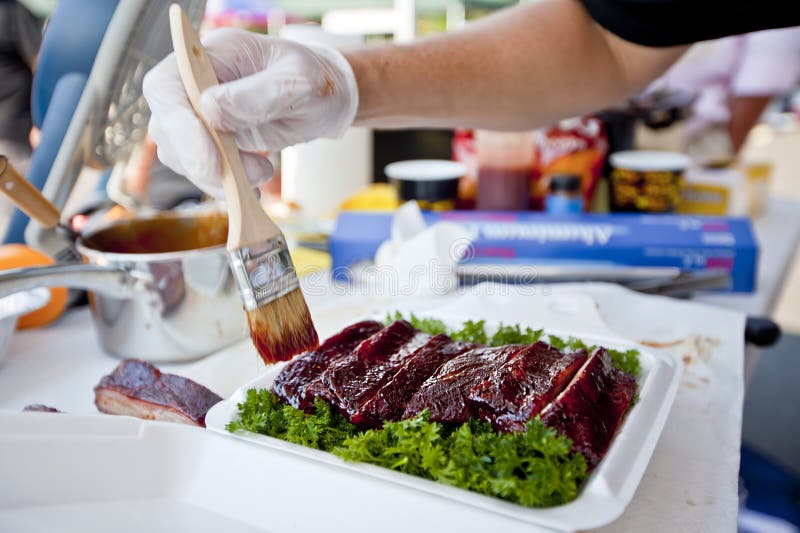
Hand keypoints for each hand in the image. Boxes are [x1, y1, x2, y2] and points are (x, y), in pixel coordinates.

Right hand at [142, 28, 358, 197]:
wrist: (322, 101)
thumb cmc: (314, 82)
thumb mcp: (302, 83)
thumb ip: (261, 94)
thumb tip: (210, 110)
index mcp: (214, 54)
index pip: (166, 85)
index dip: (178, 124)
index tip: (211, 158)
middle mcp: (195, 82)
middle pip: (166, 125)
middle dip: (201, 161)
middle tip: (245, 177)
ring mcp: (196, 112)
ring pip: (177, 154)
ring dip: (215, 176)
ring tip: (261, 174)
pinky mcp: (206, 139)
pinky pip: (196, 169)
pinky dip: (221, 184)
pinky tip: (251, 186)